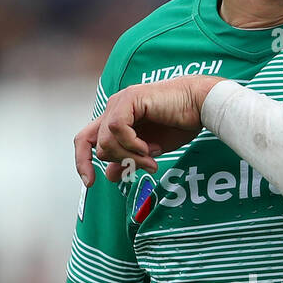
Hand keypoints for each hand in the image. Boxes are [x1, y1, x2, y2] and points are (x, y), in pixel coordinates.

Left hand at [75, 76, 222, 185]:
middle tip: (147, 165)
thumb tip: (109, 175)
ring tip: (152, 156)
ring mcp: (120, 102)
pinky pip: (117, 128)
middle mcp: (114, 109)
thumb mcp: (149, 151)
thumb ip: (129, 160)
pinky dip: (132, 143)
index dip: (83, 162)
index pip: (86, 140)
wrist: (200, 106)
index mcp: (116, 119)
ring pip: (106, 141)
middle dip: (121, 162)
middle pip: (97, 146)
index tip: (91, 183)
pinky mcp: (129, 99)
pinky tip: (149, 146)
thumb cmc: (179, 123)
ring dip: (130, 156)